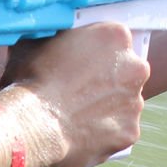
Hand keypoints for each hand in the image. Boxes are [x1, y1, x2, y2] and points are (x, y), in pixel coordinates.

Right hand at [0, 23, 149, 166]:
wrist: (32, 124)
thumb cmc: (30, 79)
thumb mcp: (38, 41)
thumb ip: (57, 35)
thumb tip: (50, 34)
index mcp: (116, 36)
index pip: (114, 39)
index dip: (97, 51)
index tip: (83, 61)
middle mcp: (135, 67)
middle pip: (126, 70)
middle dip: (108, 79)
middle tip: (80, 89)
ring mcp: (135, 101)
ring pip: (124, 102)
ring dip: (108, 106)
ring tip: (77, 113)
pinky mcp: (130, 132)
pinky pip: (119, 130)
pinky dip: (105, 132)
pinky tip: (81, 132)